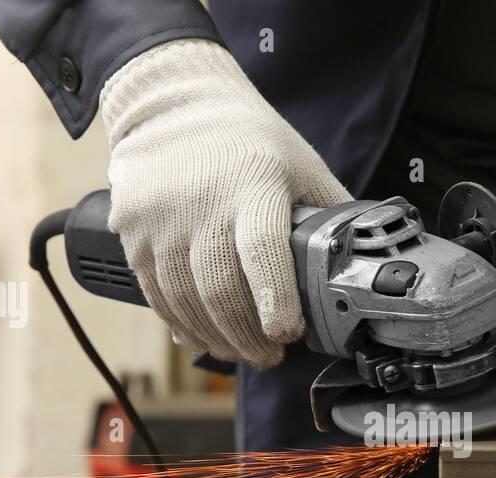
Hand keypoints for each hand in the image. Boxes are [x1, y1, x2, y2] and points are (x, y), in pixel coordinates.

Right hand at [100, 39, 350, 366]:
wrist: (172, 103)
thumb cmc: (249, 141)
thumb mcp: (301, 166)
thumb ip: (329, 215)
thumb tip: (362, 262)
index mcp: (254, 185)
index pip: (262, 251)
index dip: (275, 299)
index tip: (286, 335)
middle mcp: (201, 204)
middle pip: (221, 290)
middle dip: (248, 336)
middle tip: (269, 356)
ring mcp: (161, 220)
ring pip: (186, 300)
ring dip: (216, 338)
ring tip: (240, 353)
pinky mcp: (132, 232)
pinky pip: (155, 294)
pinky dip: (181, 325)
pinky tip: (202, 339)